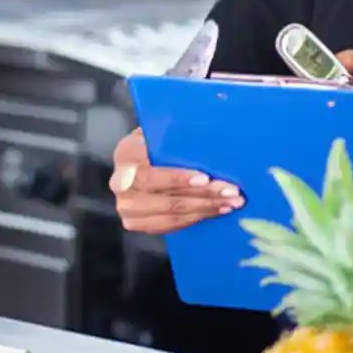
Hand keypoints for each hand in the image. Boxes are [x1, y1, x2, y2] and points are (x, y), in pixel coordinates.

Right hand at [109, 128, 243, 234]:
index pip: (151, 173)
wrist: (137, 159)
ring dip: (205, 209)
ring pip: (171, 214)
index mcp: (126, 155)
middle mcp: (120, 186)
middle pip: (166, 199)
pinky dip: (197, 218)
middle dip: (203, 196)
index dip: (178, 179)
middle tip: (231, 192)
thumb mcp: (159, 128)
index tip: (205, 178)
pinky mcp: (136, 223)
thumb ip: (173, 132)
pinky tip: (217, 210)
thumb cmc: (156, 139)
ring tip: (231, 202)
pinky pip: (171, 225)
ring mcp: (127, 208)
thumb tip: (207, 127)